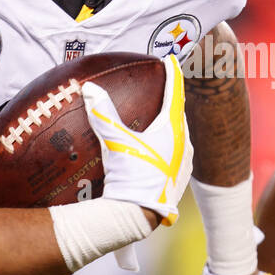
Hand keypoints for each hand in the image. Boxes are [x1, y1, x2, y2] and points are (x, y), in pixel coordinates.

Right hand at [82, 53, 192, 226]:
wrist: (139, 214)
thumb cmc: (129, 175)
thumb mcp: (114, 141)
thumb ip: (102, 113)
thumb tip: (90, 89)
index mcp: (172, 129)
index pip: (174, 93)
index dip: (173, 74)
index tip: (172, 60)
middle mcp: (184, 143)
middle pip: (179, 114)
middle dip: (172, 99)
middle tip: (166, 87)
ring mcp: (184, 163)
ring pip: (180, 135)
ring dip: (171, 123)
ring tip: (162, 117)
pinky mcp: (180, 178)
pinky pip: (177, 152)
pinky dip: (169, 143)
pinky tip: (159, 148)